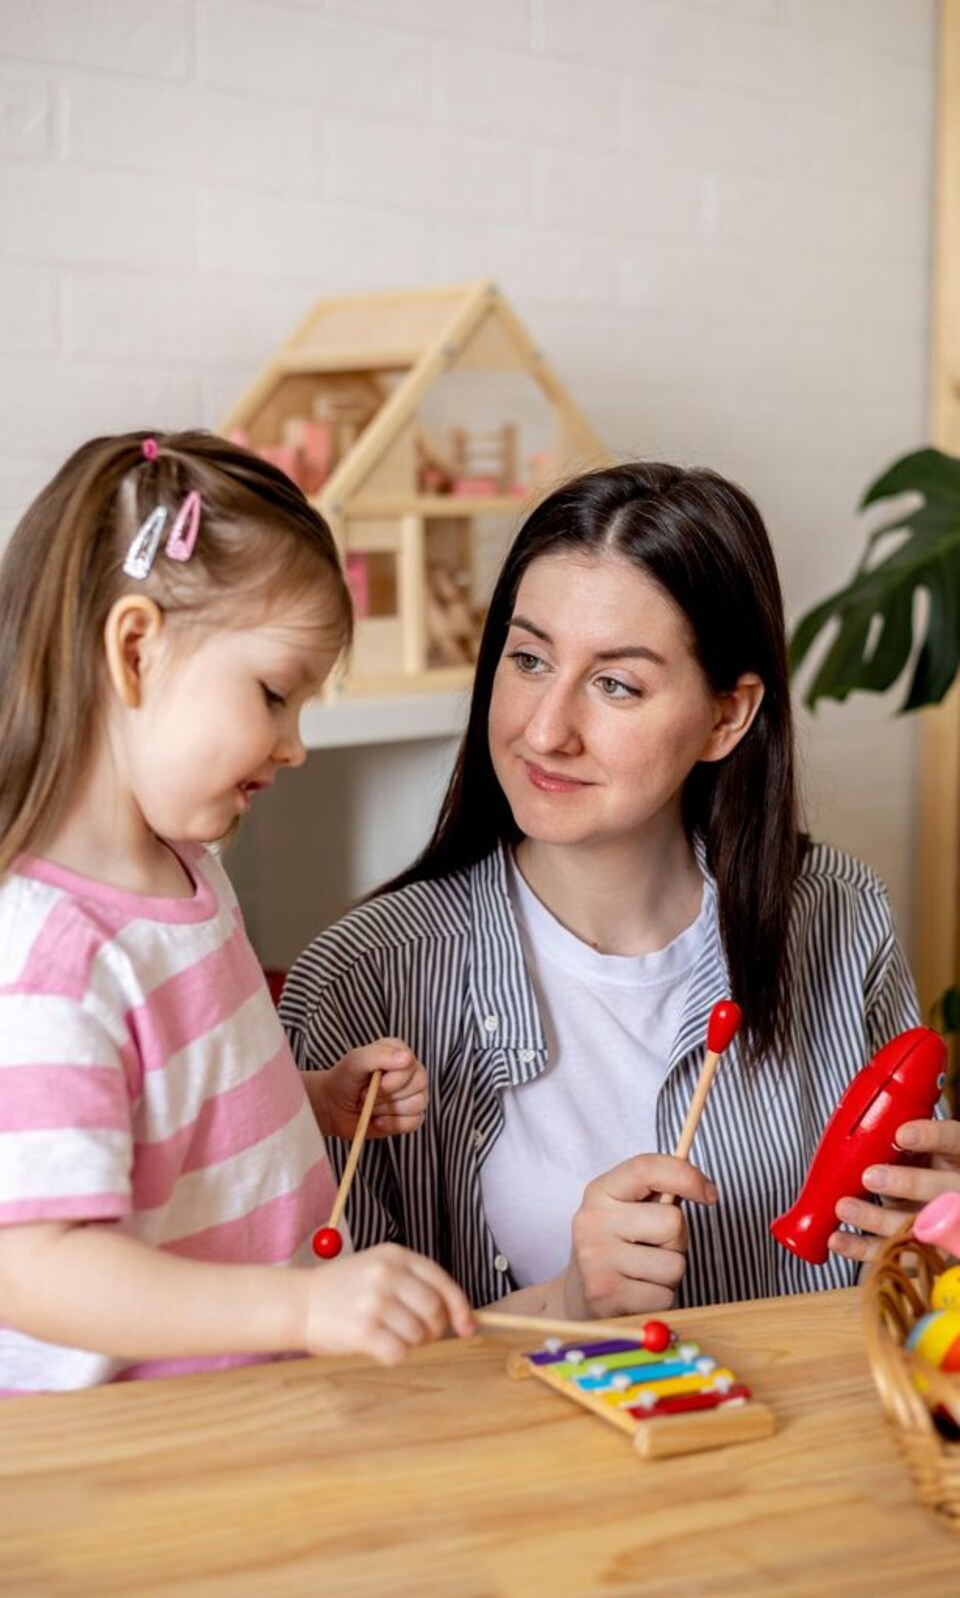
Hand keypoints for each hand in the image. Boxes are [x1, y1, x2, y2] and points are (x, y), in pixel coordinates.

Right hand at [299, 1243, 474, 1365]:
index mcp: (395, 1255)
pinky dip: (393, 1356)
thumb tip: (459, 1315)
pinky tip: (376, 1347)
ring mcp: (375, 1302)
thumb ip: (413, 1283)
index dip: (460, 1307)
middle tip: (416, 1334)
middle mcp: (387, 1274)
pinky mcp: (363, 1330)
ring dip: (410, 1343)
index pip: (442, 1281)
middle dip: (433, 1329)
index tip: (468, 1325)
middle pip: (434, 1311)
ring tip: (388, 1335)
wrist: (299, 1302)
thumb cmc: (343, 1290)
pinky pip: (399, 1354)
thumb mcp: (378, 1268)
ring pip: (419, 1335)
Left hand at [305, 1039, 427, 1139]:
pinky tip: (378, 1120)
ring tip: (372, 1106)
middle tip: (367, 1094)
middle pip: (419, 1084)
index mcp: (399, 1051)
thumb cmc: (344, 1080)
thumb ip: (378, 1055)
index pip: (411, 1064)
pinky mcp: (409, 1116)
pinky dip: (394, 1124)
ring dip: (389, 1109)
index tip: (372, 1082)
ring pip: (418, 1103)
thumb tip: (407, 1057)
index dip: (392, 1078)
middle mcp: (410, 1071)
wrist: (333, 1107)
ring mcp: (412, 1094)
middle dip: (388, 1095)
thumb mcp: (355, 1062)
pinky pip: (416, 1121)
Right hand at [560, 1154, 718, 1318]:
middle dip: (677, 1240)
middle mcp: (592, 1221)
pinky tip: (637, 1294)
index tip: (710, 1194)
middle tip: (653, 1248)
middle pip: (673, 1222)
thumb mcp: (629, 1209)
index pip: (647, 1168)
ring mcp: (596, 1259)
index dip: (686, 1175)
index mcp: (600, 1192)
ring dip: (669, 1274)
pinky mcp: (605, 1295)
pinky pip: (664, 1296)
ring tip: (644, 1273)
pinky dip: (660, 1298)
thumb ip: (661, 1192)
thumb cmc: (618, 1246)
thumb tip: (706, 1187)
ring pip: (674, 1264)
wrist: (579, 1295)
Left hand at [829, 1115, 959, 1263]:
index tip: (901, 1134)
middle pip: (942, 1189)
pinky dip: (863, 1248)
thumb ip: (901, 1146)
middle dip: (908, 1183)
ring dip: (876, 1218)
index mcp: (956, 1157)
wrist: (930, 1208)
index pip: (953, 1141)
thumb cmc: (920, 1171)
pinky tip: (839, 1239)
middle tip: (870, 1177)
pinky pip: (897, 1254)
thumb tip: (861, 1136)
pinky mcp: (924, 1251)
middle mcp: (956, 1191)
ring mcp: (944, 1224)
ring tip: (845, 1208)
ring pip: (918, 1224)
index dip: (932, 1137)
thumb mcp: (920, 1152)